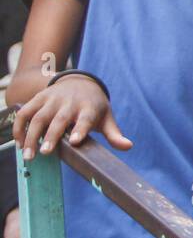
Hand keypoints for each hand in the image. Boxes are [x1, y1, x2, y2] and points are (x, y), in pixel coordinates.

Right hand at [12, 75, 131, 160]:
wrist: (79, 82)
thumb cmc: (94, 107)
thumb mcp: (106, 118)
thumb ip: (114, 134)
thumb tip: (128, 146)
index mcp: (89, 108)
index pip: (86, 119)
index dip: (81, 129)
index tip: (76, 141)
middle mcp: (70, 102)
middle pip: (60, 119)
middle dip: (52, 136)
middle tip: (46, 153)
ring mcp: (52, 100)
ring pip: (39, 117)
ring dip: (31, 135)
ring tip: (29, 155)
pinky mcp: (39, 99)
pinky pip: (25, 113)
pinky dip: (20, 127)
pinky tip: (19, 143)